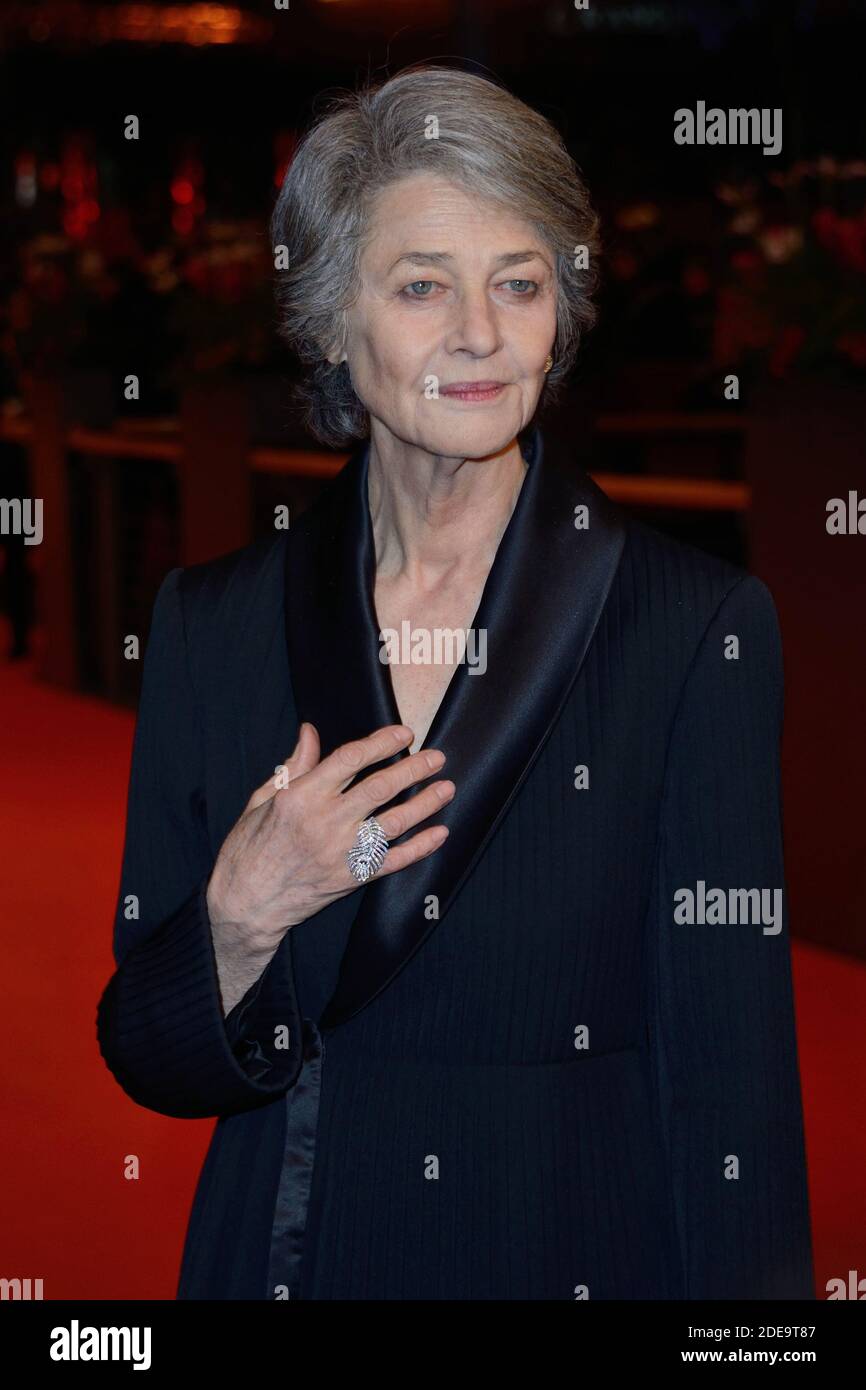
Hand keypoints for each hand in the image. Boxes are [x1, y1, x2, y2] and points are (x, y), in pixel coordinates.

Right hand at [205, 722, 453, 949]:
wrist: (245, 904)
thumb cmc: (248, 849)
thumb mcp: (262, 800)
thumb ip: (293, 767)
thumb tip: (310, 732)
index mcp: (301, 797)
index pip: (350, 760)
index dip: (381, 743)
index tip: (403, 733)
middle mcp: (325, 822)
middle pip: (380, 787)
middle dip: (413, 768)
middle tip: (436, 757)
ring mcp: (341, 852)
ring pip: (394, 823)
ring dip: (425, 804)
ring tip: (447, 787)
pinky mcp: (352, 878)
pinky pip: (394, 862)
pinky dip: (420, 847)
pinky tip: (440, 833)